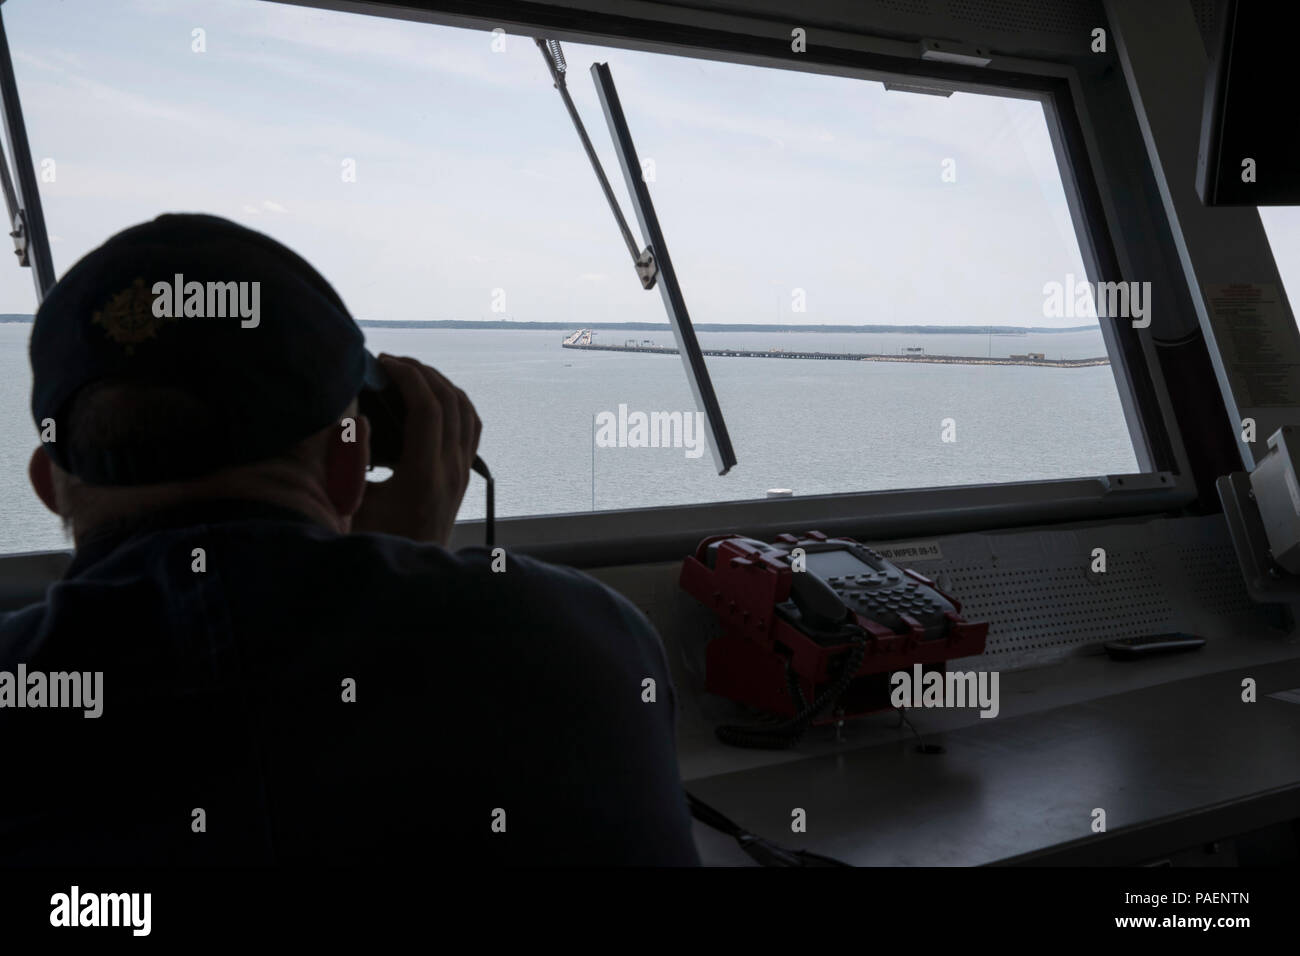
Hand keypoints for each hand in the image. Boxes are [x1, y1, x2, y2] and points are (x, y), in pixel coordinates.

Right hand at [352, 354, 480, 546]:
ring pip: (467, 410)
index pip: (428, 409)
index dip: (407, 376)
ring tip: (408, 374)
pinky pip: (471, 426)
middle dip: (422, 372)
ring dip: (440, 384)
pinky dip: (453, 402)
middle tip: (391, 362)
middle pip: (451, 402)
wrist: (410, 577)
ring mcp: (462, 473)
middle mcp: (451, 471)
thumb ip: (351, 461)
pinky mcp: (463, 476)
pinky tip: (429, 399)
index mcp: (423, 477)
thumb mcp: (350, 504)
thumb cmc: (373, 542)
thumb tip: (354, 418)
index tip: (382, 362)